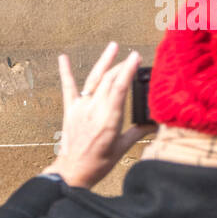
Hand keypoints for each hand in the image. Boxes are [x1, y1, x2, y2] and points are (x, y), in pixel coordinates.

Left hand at [44, 42, 155, 189]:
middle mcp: (94, 110)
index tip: (136, 57)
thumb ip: (137, 133)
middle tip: (132, 55)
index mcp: (109, 120)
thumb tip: (154, 124)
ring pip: (93, 80)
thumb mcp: (121, 149)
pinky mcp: (70, 110)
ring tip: (113, 46)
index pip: (120, 89)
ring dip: (103, 62)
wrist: (72, 171)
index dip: (128, 71)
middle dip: (121, 66)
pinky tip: (62, 57)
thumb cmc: (98, 163)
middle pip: (108, 81)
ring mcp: (80, 108)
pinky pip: (68, 88)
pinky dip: (65, 71)